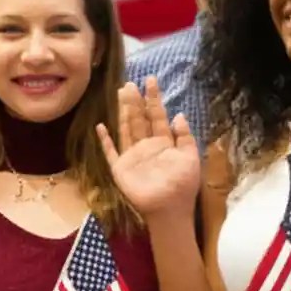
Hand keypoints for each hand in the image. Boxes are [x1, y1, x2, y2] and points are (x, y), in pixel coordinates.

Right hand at [96, 77, 199, 219]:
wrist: (169, 209)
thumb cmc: (183, 185)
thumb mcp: (191, 158)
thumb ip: (185, 137)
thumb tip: (179, 114)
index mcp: (164, 143)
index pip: (158, 116)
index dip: (154, 99)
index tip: (150, 80)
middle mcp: (147, 146)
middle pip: (140, 119)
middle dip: (136, 101)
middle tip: (130, 83)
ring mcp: (132, 156)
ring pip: (126, 128)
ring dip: (123, 112)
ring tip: (120, 94)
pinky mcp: (120, 168)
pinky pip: (111, 152)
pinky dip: (105, 140)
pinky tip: (100, 127)